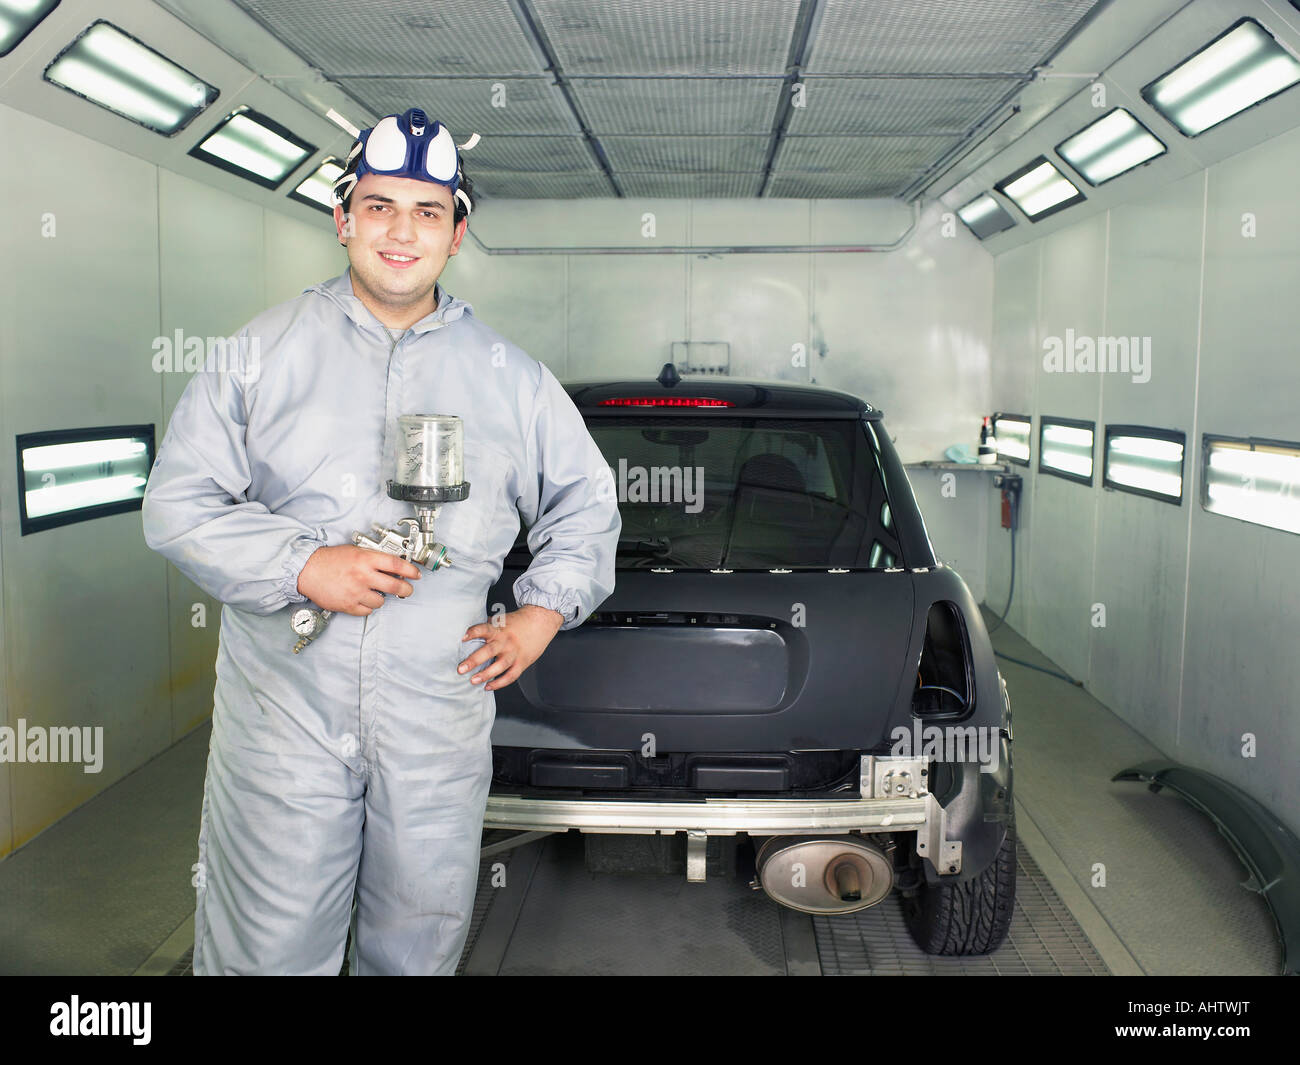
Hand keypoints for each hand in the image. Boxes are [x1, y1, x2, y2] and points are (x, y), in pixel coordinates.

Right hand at [297, 545, 420, 615]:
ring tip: (375, 592)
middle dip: (406, 590)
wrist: (308, 570)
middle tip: (407, 590)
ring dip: (382, 598)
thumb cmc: (330, 560)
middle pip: (395, 587)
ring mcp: (356, 592)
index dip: (411, 571)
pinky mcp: (348, 605)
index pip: (396, 565)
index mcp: (365, 559)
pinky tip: (363, 598)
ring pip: (382, 601)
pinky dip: (368, 606)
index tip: (416, 574)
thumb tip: (394, 565)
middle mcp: (363, 576)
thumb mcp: (355, 551)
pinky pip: (368, 611)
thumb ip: (374, 557)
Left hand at [457, 605, 564, 690]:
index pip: (484, 629)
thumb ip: (488, 626)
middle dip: (474, 661)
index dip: (473, 633)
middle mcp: (506, 641)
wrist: (541, 621)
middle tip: (461, 669)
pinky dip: (499, 683)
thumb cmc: (518, 621)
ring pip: (500, 666)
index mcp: (499, 629)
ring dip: (486, 674)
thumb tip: (469, 633)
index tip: (462, 638)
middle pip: (489, 651)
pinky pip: (511, 676)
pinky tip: (488, 686)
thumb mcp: (502, 619)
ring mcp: (514, 653)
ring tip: (473, 681)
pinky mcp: (522, 662)